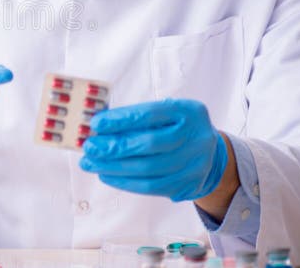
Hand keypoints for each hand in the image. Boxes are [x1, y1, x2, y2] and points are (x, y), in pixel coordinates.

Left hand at [79, 99, 227, 201]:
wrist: (211, 153)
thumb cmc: (177, 128)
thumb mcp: (165, 114)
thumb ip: (136, 118)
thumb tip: (98, 127)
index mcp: (188, 111)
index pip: (150, 114)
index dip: (121, 119)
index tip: (96, 123)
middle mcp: (196, 137)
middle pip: (149, 144)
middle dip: (114, 146)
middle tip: (89, 147)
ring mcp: (194, 163)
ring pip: (148, 169)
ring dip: (113, 167)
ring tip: (90, 163)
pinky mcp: (188, 184)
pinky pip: (151, 187)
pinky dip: (124, 182)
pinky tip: (106, 174)